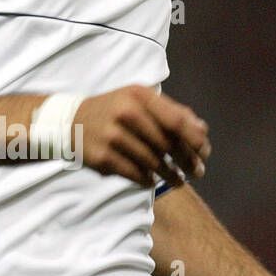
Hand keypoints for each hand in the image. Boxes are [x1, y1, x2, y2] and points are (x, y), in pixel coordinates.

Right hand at [75, 85, 210, 188]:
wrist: (70, 120)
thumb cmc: (115, 109)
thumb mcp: (139, 100)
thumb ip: (171, 112)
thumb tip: (202, 131)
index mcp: (139, 95)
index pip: (176, 120)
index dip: (194, 139)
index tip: (205, 152)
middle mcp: (126, 113)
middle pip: (167, 144)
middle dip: (187, 161)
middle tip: (197, 172)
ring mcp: (113, 136)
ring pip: (153, 163)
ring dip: (170, 175)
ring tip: (179, 180)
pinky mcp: (103, 157)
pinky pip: (135, 174)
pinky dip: (148, 180)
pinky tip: (152, 180)